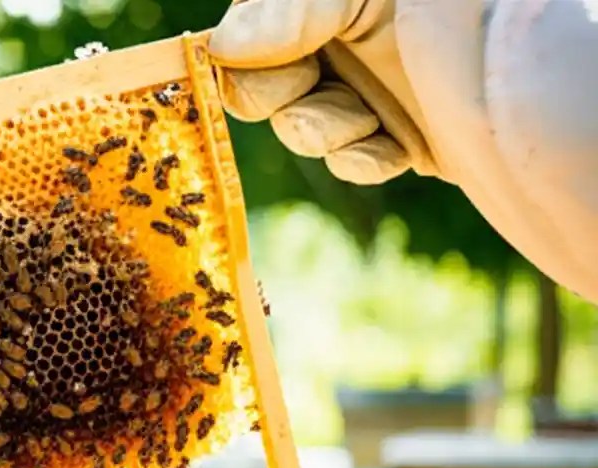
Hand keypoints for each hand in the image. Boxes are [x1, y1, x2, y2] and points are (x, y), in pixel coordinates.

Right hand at [209, 0, 597, 304]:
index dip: (241, 52)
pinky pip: (347, 161)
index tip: (250, 63)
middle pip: (258, 84)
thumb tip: (221, 47)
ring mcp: (368, 86)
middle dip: (280, 96)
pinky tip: (392, 150)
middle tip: (311, 90)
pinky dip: (361, 160)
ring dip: (323, 131)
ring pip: (298, 128)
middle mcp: (340, 35)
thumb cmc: (462, 5)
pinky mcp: (396, 135)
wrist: (537, 74)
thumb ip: (295, 8)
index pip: (246, 29)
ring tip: (365, 123)